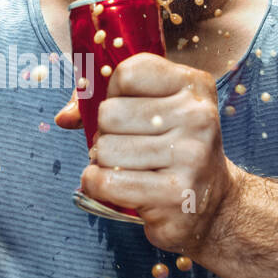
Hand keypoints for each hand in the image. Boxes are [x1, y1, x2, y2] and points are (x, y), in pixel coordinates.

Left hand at [56, 53, 235, 253]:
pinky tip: (118, 188)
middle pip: (109, 113)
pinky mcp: (176, 195)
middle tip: (128, 148)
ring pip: (104, 149)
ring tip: (130, 169)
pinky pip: (105, 182)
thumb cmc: (172, 149)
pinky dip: (97, 185)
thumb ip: (102, 101)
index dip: (114, 94)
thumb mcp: (152, 111)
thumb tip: (63, 118)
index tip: (130, 112)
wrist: (214, 203)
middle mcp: (197, 117)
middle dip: (106, 133)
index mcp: (193, 86)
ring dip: (104, 163)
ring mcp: (190, 156)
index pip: (126, 73)